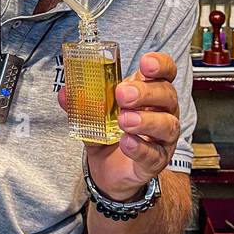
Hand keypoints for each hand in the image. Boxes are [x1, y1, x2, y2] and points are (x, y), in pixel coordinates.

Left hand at [59, 52, 179, 201]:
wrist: (108, 170)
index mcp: (149, 92)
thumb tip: (65, 93)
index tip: (145, 63)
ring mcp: (162, 137)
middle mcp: (163, 111)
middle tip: (122, 95)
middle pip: (166, 95)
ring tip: (124, 121)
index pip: (165, 72)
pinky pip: (154, 153)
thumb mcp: (93, 114)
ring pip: (167, 125)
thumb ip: (82, 103)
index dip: (160, 65)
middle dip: (145, 92)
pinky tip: (126, 143)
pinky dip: (140, 147)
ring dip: (145, 121)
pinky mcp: (156, 160)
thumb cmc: (109, 133)